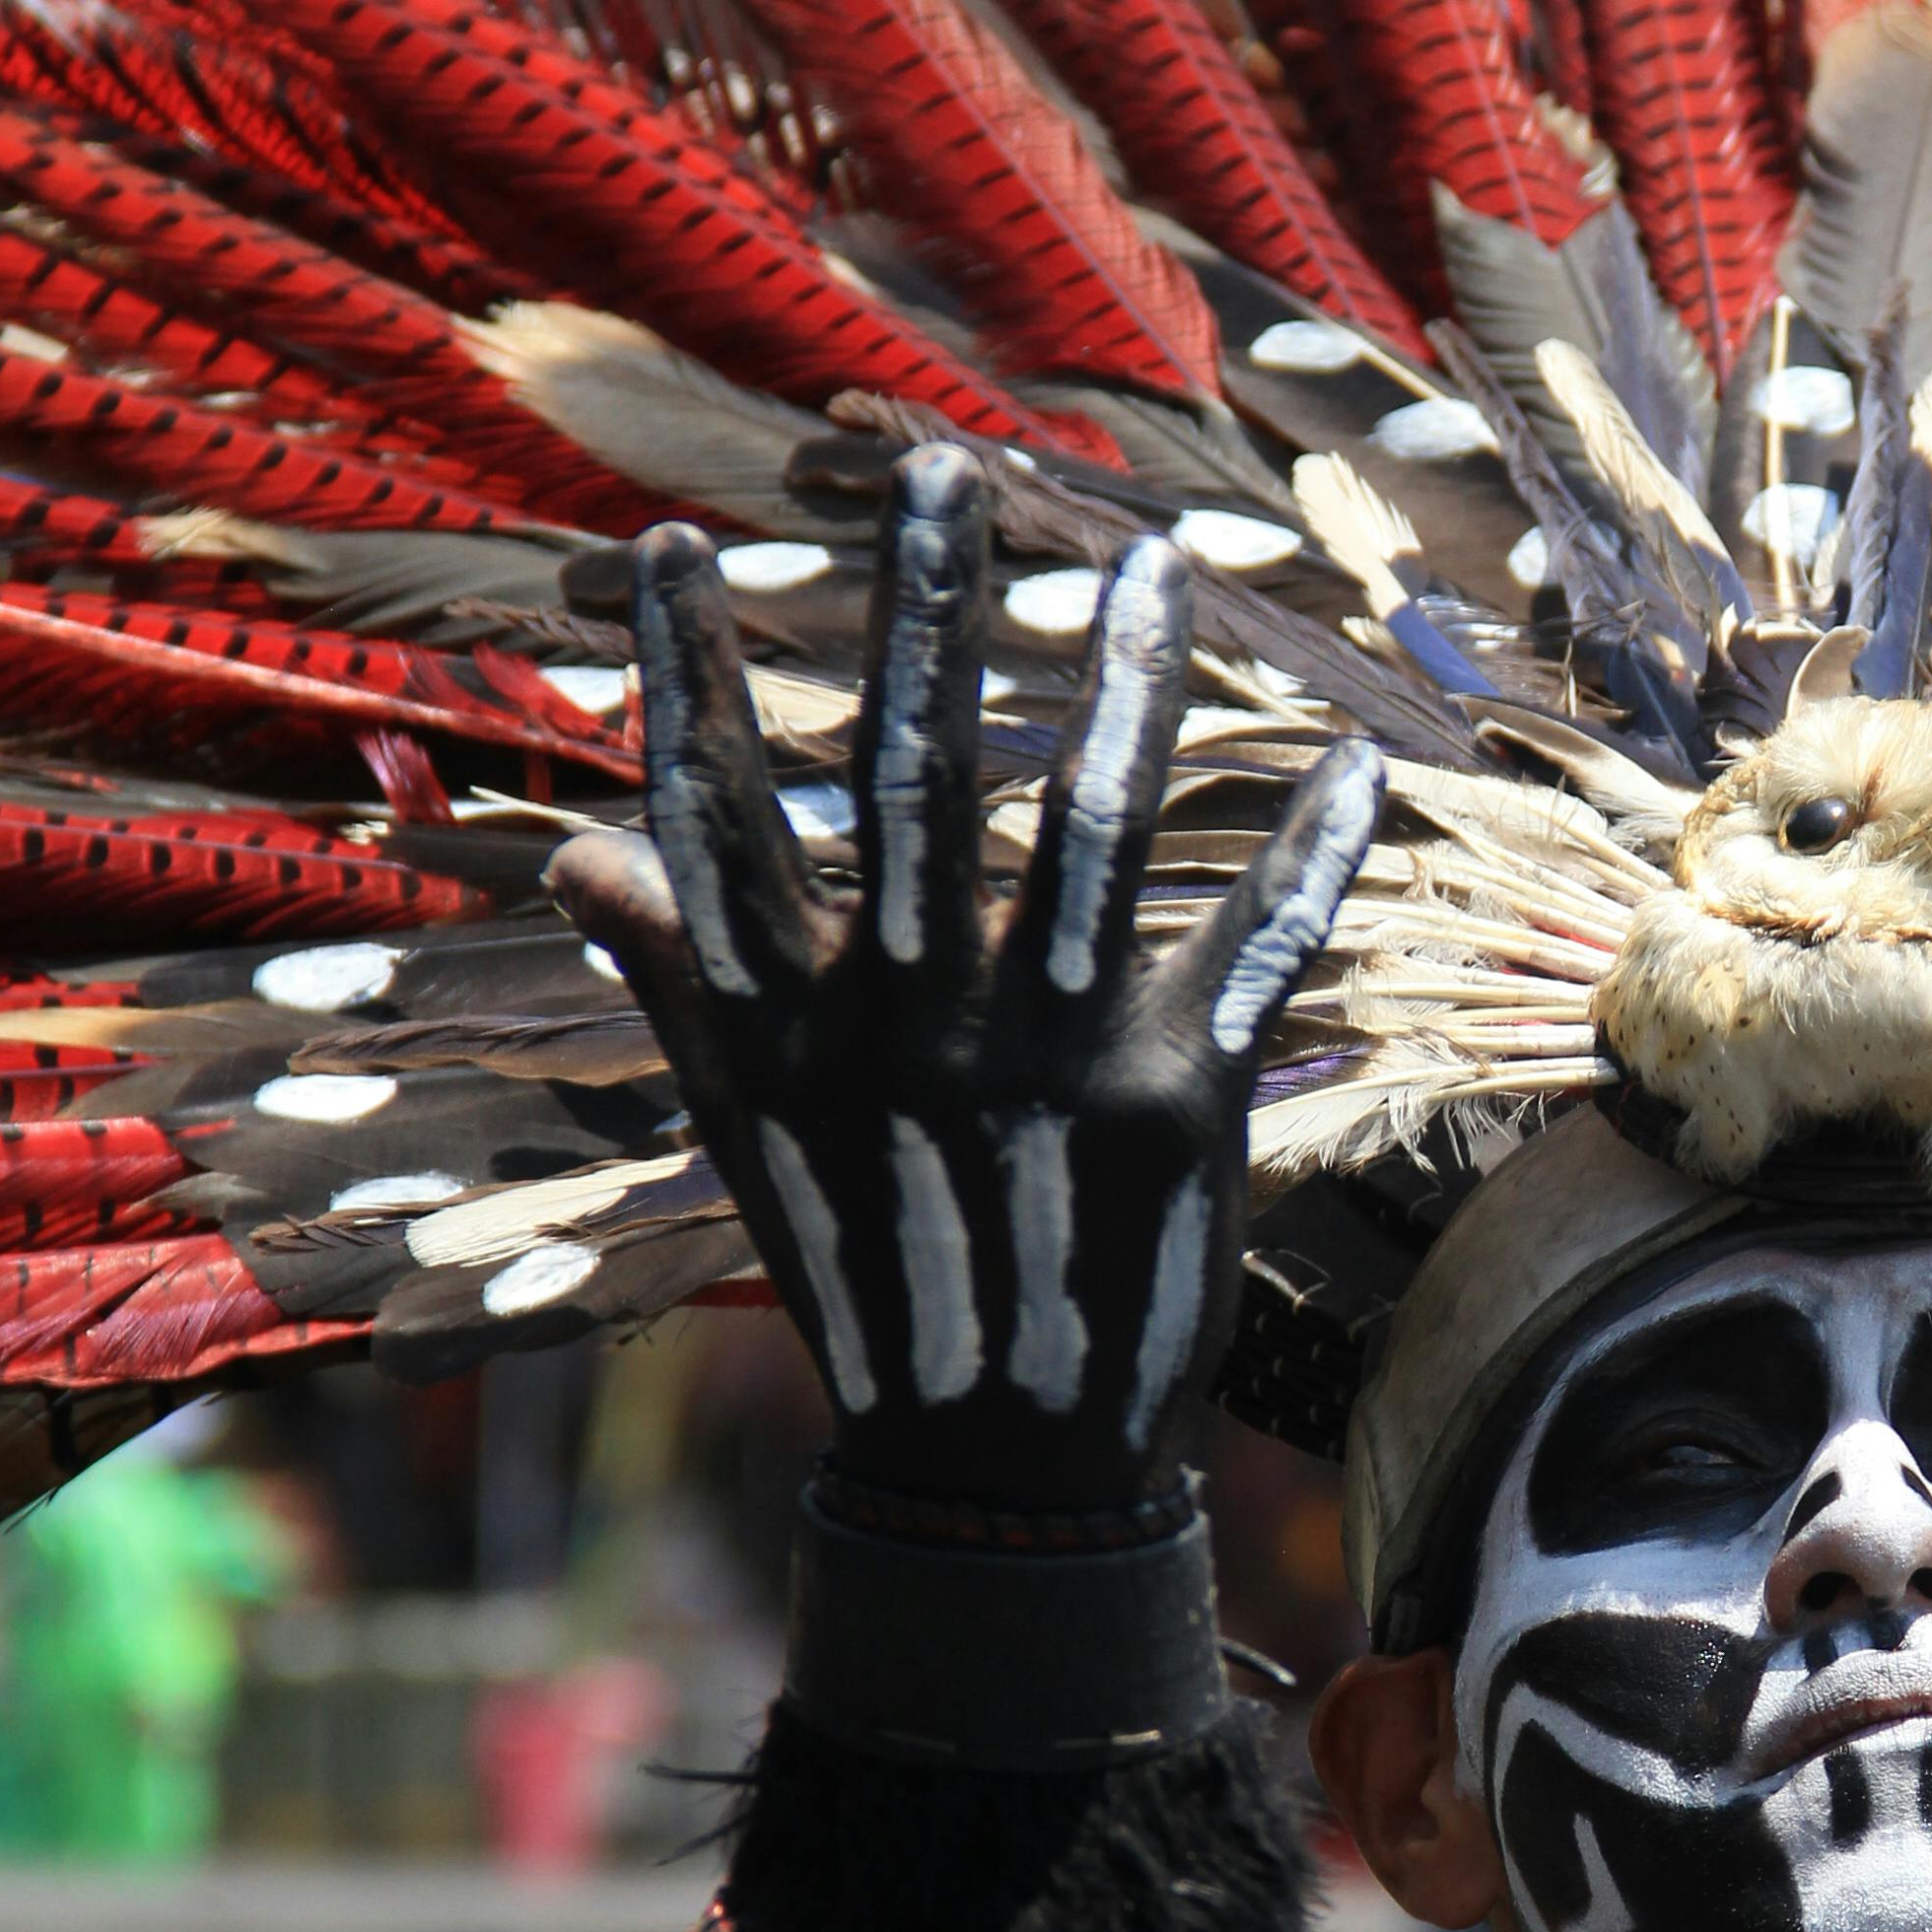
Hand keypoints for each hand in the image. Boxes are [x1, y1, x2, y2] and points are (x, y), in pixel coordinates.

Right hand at [549, 447, 1381, 1516]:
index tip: (659, 555)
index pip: (724, 824)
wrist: (998, 1457)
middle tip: (940, 474)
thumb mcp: (751, 1120)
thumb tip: (570, 859)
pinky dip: (1311, 856)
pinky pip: (1256, 947)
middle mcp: (914, 1023)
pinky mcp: (1177, 1097)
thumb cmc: (870, 1252)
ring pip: (1094, 830)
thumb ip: (677, 973)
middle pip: (916, 786)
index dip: (692, 688)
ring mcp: (1050, 1055)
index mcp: (800, 1022)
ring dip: (1132, 686)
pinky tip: (1362, 762)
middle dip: (927, 620)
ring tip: (1155, 560)